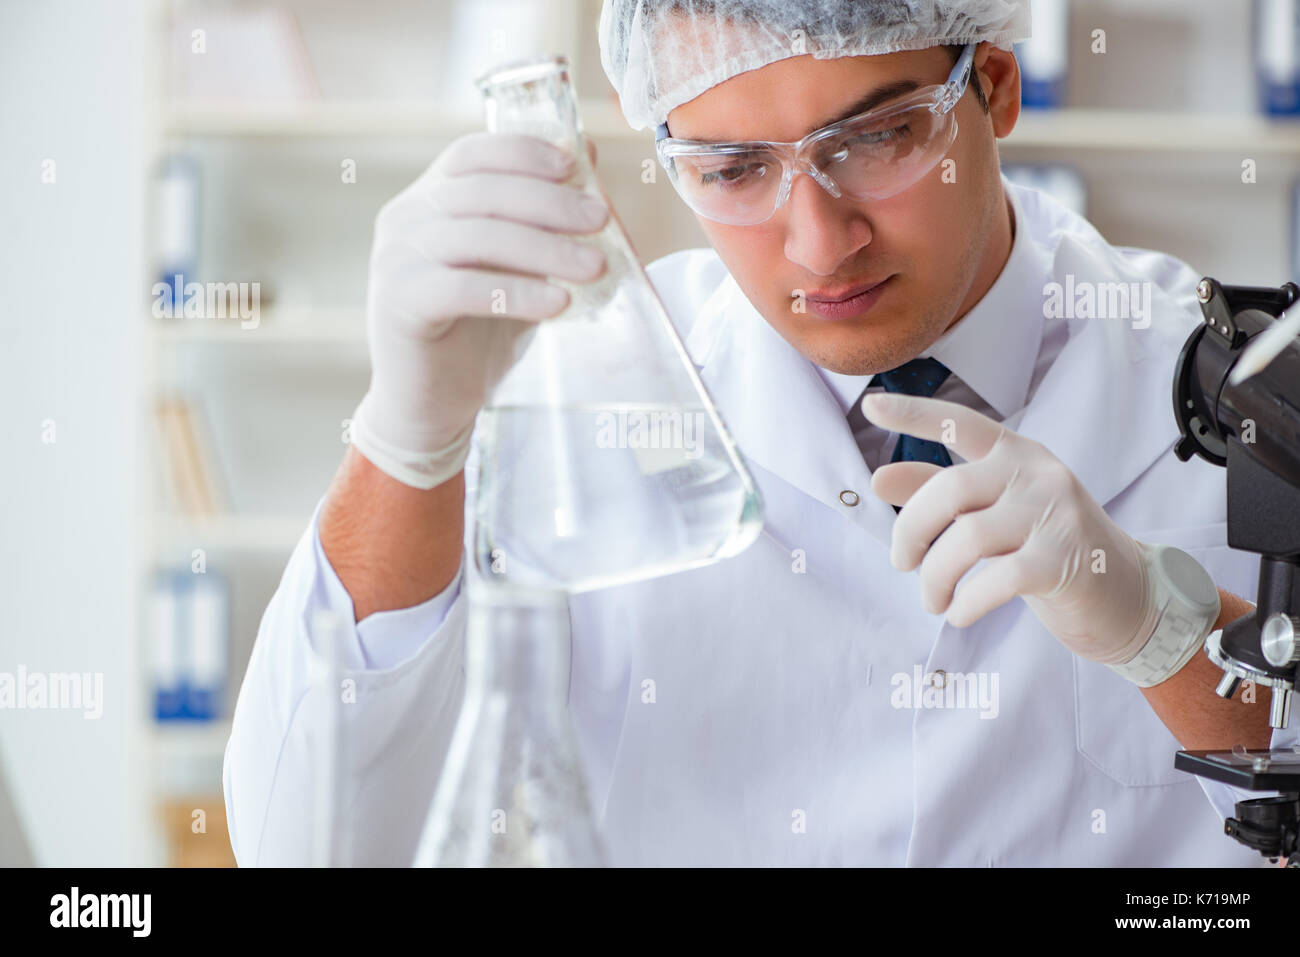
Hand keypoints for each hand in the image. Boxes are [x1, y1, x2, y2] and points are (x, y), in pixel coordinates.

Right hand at [350, 132, 609, 488]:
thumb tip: (587, 156)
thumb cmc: (476, 333)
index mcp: (429, 200)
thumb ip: (542, 220)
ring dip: (544, 250)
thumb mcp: (518, 268)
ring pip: (477, 237)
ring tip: (595, 268)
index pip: (472, 154)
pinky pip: (464, 287)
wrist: (430, 403)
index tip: (574, 167)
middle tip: (600, 221)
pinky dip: (516, 291)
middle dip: (549, 203)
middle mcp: (404, 219)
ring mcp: (396, 259)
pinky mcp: (400, 303)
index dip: (523, 152)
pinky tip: (557, 303)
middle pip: (482, 191)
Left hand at [860, 392, 1157, 664]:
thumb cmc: (1045, 545)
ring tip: (933, 601)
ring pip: (968, 538)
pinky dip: (967, 602)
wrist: (1124, 593)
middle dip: (910, 531)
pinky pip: (998, 579)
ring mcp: (1055, 513)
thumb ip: (937, 491)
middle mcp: (1036, 472)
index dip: (914, 413)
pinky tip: (959, 614)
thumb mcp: (991, 510)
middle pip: (949, 489)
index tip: (871, 406)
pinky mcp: (1065, 560)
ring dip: (935, 577)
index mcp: (1014, 452)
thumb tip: (877, 479)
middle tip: (902, 563)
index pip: (960, 422)